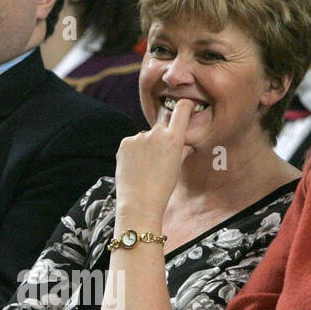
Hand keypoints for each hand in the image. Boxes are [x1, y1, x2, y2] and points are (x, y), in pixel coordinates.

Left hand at [112, 97, 193, 224]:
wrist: (139, 203)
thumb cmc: (161, 189)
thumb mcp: (177, 168)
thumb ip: (181, 151)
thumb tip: (185, 145)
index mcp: (173, 139)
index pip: (182, 109)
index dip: (185, 105)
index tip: (186, 106)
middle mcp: (156, 134)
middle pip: (162, 126)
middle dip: (162, 136)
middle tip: (159, 156)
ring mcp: (138, 137)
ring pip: (145, 137)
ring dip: (146, 146)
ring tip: (145, 167)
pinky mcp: (125, 143)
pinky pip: (132, 143)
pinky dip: (134, 152)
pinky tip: (135, 167)